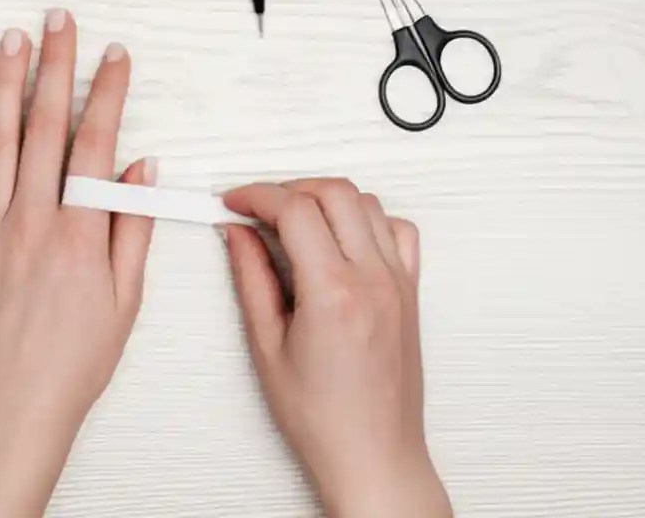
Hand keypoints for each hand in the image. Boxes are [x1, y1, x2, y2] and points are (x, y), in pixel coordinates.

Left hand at [0, 9, 155, 517]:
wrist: (12, 407)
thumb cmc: (73, 363)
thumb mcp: (126, 301)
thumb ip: (133, 230)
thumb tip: (140, 167)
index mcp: (80, 234)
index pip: (97, 144)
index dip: (108, 92)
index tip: (115, 56)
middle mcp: (32, 221)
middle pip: (45, 127)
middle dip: (55, 67)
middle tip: (59, 22)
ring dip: (4, 85)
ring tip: (12, 40)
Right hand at [223, 179, 450, 517]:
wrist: (373, 455)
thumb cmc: (322, 417)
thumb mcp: (267, 347)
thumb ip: (251, 280)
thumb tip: (237, 234)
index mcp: (333, 293)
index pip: (294, 209)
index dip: (256, 195)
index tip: (233, 202)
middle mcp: (373, 279)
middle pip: (334, 192)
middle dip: (289, 189)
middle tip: (257, 210)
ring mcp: (398, 282)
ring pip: (367, 203)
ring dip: (326, 199)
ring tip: (293, 223)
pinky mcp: (411, 291)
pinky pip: (398, 230)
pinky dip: (367, 219)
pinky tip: (341, 240)